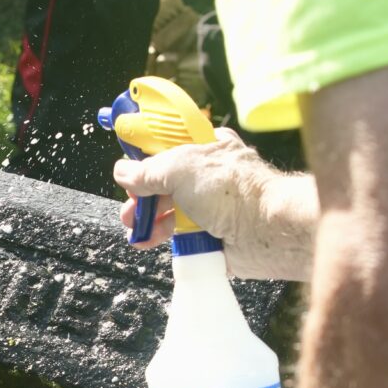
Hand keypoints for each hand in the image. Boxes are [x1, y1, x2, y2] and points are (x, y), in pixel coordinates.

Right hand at [112, 129, 314, 281]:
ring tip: (135, 229)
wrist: (265, 231)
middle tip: (129, 207)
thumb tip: (122, 171)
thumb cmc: (233, 191)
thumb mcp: (179, 168)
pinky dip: (160, 237)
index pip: (168, 146)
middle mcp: (208, 176)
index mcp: (205, 148)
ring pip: (168, 210)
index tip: (127, 164)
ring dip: (147, 219)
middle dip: (141, 195)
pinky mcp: (209, 233)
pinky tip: (147, 241)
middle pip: (163, 182)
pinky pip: (178, 234)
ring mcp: (209, 206)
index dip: (145, 154)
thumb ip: (147, 170)